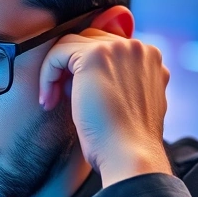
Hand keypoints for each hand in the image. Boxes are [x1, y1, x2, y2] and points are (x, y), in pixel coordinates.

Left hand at [39, 7, 171, 186]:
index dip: (86, 71)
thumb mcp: (127, 105)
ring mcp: (119, 48)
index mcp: (151, 59)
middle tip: (63, 99)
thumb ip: (117, 82)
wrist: (130, 155)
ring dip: (57, 71)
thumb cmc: (125, 141)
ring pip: (72, 44)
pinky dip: (47, 75)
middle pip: (89, 41)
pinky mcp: (95, 55)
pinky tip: (49, 100)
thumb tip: (83, 77)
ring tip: (55, 100)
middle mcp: (139, 48)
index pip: (108, 49)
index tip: (78, 98)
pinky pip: (58, 52)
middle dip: (71, 68)